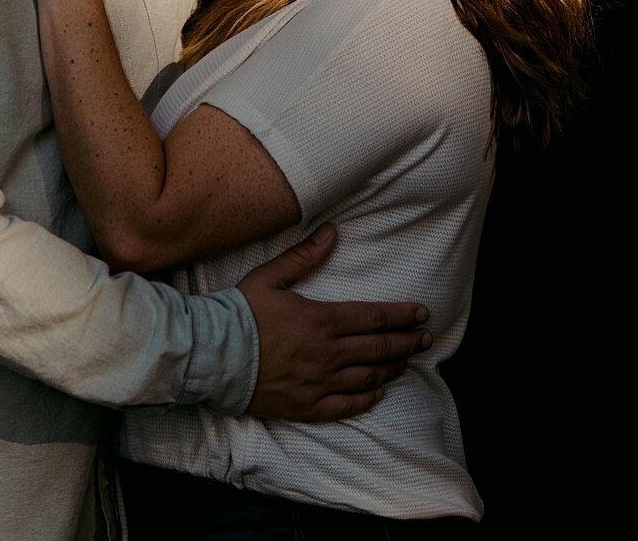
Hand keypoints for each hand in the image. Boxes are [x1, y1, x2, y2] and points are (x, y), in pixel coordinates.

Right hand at [238, 223, 430, 420]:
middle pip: (379, 348)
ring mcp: (320, 382)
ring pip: (369, 377)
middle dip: (407, 342)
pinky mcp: (308, 405)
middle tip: (425, 339)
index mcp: (321, 320)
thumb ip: (303, 256)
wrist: (212, 354)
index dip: (402, 315)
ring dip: (391, 368)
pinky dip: (368, 399)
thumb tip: (331, 231)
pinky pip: (348, 406)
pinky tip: (377, 393)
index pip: (374, 317)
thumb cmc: (239, 313)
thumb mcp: (269, 277)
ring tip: (404, 363)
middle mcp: (328, 353)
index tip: (422, 313)